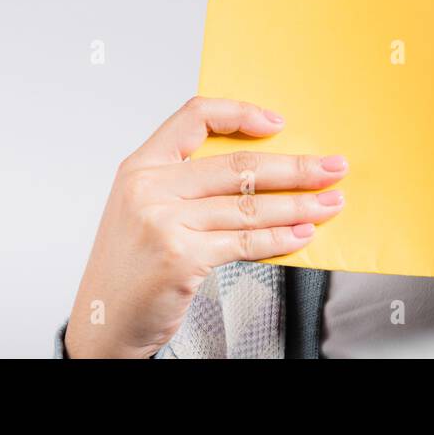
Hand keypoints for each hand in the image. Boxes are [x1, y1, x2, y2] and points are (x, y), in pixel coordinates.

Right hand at [64, 96, 347, 357]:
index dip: (240, 113)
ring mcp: (164, 222)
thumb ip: (189, 184)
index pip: (194, 117)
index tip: (278, 124)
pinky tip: (302, 233)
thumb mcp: (145, 208)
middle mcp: (149, 188)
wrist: (102, 321)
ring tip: (330, 202)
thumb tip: (263, 173)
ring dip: (299, 204)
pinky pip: (245, 242)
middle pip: (237, 164)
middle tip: (331, 167)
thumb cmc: (131, 265)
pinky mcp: (182, 257)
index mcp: (141, 165)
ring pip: (249, 205)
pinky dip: (280, 238)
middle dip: (294, 166)